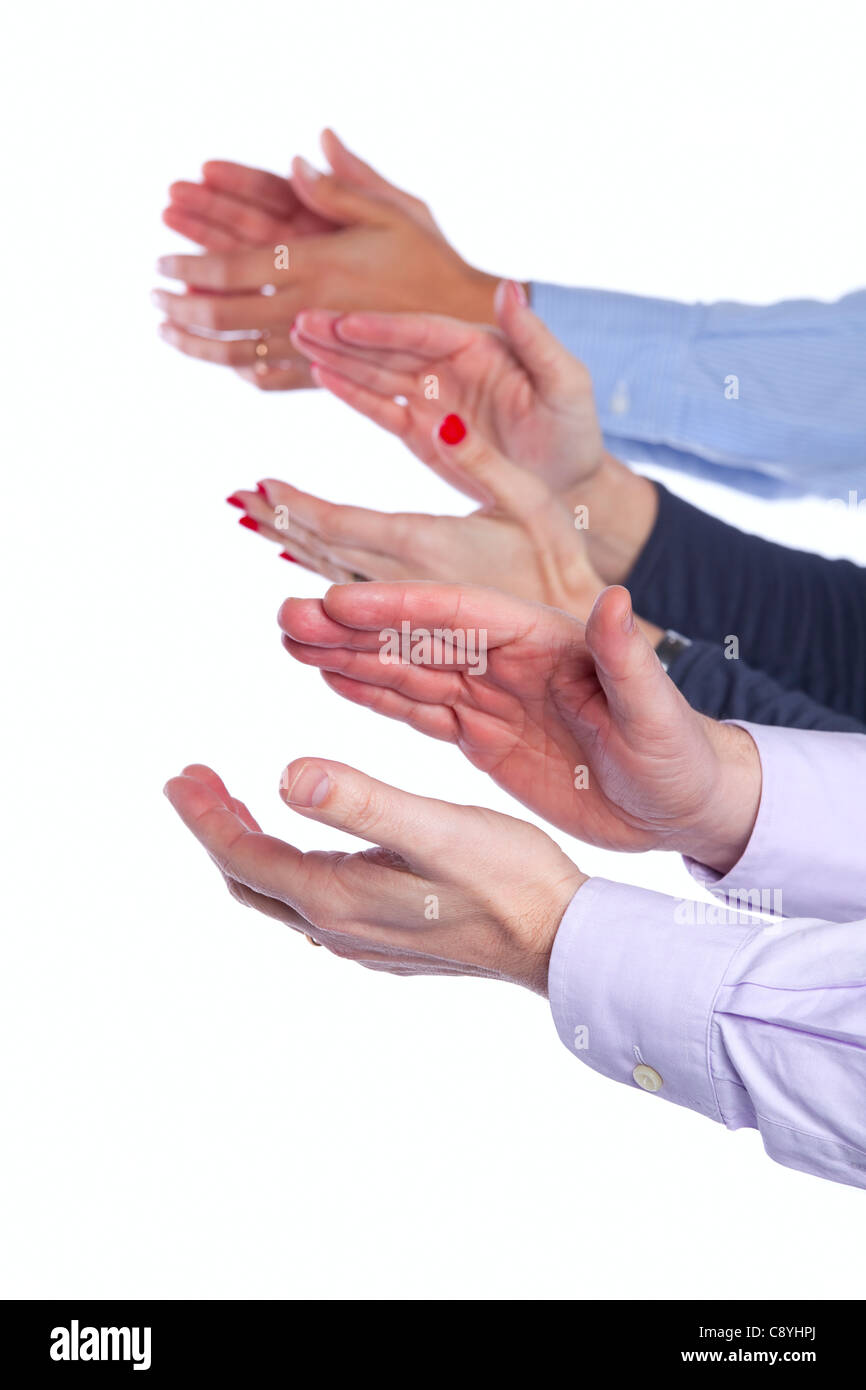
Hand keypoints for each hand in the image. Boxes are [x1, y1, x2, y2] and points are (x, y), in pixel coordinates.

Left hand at [155, 130, 501, 390]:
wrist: (465, 322)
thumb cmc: (430, 261)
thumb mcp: (392, 210)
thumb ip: (339, 188)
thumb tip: (299, 155)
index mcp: (317, 264)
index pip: (233, 266)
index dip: (190, 267)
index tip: (162, 264)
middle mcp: (309, 308)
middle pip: (224, 313)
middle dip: (180, 307)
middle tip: (154, 300)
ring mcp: (316, 346)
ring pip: (238, 352)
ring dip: (196, 344)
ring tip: (169, 333)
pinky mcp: (328, 373)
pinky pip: (273, 377)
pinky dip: (242, 369)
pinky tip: (224, 361)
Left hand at [164, 761, 585, 995]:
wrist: (563, 942)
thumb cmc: (509, 879)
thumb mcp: (434, 827)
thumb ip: (358, 801)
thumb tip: (285, 776)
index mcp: (337, 896)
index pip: (243, 855)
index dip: (204, 814)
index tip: (178, 776)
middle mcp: (339, 927)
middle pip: (251, 878)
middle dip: (216, 828)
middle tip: (196, 782)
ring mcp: (362, 939)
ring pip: (281, 894)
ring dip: (251, 848)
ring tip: (238, 804)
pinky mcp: (387, 941)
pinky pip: (315, 906)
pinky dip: (291, 868)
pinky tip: (310, 849)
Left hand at [225, 419, 610, 618]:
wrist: (583, 655)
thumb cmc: (564, 567)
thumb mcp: (536, 502)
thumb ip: (485, 462)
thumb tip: (439, 416)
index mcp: (429, 548)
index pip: (342, 526)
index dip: (296, 504)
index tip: (258, 481)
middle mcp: (405, 586)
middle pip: (325, 553)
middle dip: (280, 522)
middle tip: (236, 499)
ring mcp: (405, 613)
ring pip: (334, 578)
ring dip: (289, 546)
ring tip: (252, 524)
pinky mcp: (412, 628)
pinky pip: (355, 606)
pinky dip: (321, 578)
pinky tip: (298, 567)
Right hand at [277, 583, 762, 872]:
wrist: (685, 805)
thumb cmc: (680, 756)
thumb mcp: (657, 714)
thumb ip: (627, 660)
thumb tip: (616, 598)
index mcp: (545, 642)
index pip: (461, 616)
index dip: (399, 608)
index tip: (339, 603)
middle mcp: (509, 661)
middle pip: (419, 636)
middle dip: (352, 628)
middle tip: (286, 616)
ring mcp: (493, 697)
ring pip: (408, 671)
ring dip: (349, 658)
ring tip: (289, 642)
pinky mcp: (485, 736)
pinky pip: (419, 711)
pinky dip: (374, 696)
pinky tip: (332, 681)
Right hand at [288, 281, 607, 495]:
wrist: (570, 486)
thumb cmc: (574, 432)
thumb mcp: (565, 382)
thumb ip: (535, 337)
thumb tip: (508, 287)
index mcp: (479, 345)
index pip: (421, 330)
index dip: (383, 327)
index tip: (345, 322)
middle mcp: (449, 364)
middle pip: (388, 345)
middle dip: (344, 334)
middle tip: (300, 320)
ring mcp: (432, 396)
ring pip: (375, 372)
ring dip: (337, 357)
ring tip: (295, 338)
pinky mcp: (422, 431)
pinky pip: (380, 408)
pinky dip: (351, 393)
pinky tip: (318, 375)